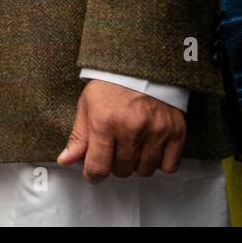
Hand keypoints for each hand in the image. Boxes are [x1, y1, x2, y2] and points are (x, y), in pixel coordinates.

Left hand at [57, 79, 185, 180]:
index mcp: (105, 122)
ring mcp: (156, 131)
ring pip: (145, 171)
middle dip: (114, 165)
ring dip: (136, 165)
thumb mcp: (86, 106)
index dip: (93, 175)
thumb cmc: (111, 86)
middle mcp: (131, 129)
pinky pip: (169, 166)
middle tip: (113, 151)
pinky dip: (159, 164)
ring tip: (131, 148)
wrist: (141, 66)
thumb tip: (65, 161)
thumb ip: (78, 137)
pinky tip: (150, 150)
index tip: (93, 174)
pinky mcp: (176, 132)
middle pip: (122, 170)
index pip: (98, 166)